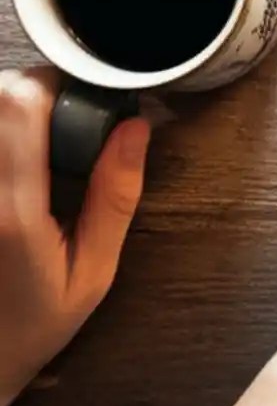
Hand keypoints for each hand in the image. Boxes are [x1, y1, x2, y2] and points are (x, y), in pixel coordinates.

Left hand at [0, 68, 150, 405]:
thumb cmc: (35, 323)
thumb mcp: (94, 271)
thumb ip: (114, 197)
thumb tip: (135, 128)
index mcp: (14, 211)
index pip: (18, 107)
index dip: (54, 83)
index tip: (86, 97)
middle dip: (33, 94)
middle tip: (67, 123)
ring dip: (14, 114)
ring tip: (42, 146)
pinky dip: (4, 138)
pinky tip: (21, 160)